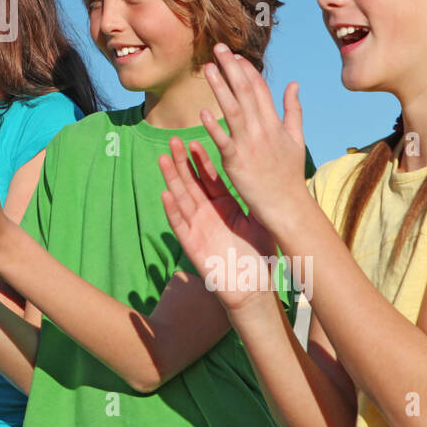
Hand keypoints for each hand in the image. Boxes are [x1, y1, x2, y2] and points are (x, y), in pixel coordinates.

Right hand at [159, 135, 277, 311]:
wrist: (253, 287)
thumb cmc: (259, 255)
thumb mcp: (260, 220)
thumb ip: (255, 198)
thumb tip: (262, 172)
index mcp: (224, 205)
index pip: (209, 178)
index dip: (200, 160)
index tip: (195, 140)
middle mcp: (208, 213)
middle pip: (191, 182)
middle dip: (182, 161)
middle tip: (174, 139)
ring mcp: (198, 227)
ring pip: (181, 198)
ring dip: (172, 179)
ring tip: (164, 158)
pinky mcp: (191, 245)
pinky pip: (180, 225)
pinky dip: (172, 210)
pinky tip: (165, 194)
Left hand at [198, 43, 306, 230]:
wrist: (286, 204)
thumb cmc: (289, 172)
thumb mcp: (296, 138)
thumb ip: (293, 109)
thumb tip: (294, 83)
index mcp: (275, 122)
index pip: (259, 88)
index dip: (246, 69)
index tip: (234, 55)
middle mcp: (262, 129)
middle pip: (245, 92)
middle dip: (231, 68)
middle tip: (217, 48)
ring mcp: (249, 144)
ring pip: (232, 110)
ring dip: (220, 87)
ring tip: (207, 68)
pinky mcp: (236, 161)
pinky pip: (222, 140)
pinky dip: (213, 126)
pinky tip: (202, 112)